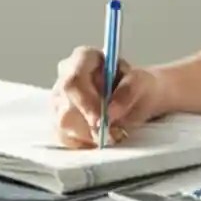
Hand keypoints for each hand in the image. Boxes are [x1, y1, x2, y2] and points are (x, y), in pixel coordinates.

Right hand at [50, 46, 166, 148]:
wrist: (139, 97)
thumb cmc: (138, 85)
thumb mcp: (142, 82)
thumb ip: (127, 92)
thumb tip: (111, 112)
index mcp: (83, 58)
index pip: (73, 80)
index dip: (85, 103)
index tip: (101, 121)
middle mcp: (65, 76)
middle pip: (66, 106)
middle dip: (90, 125)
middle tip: (113, 133)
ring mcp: (59, 99)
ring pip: (64, 124)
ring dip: (90, 136)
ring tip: (113, 132)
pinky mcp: (58, 119)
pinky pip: (64, 137)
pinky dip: (84, 143)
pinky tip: (100, 137)